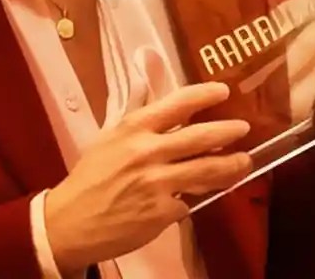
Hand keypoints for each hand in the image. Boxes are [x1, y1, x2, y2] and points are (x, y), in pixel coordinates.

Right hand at [44, 82, 251, 273]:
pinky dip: (192, 199)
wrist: (71, 222)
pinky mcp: (162, 212)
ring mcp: (157, 183)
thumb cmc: (89, 178)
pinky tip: (197, 198)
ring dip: (231, 166)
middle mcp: (148, 152)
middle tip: (243, 129)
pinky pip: (189, 202)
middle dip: (228, 131)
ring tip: (244, 162)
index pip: (177, 104)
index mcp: (133, 129)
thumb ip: (139, 124)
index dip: (204, 95)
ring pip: (206, 171)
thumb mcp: (108, 139)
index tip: (223, 91)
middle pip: (201, 137)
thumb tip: (164, 106)